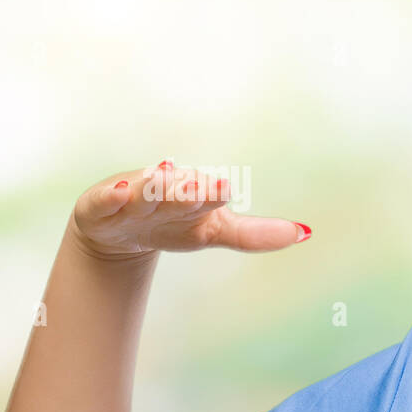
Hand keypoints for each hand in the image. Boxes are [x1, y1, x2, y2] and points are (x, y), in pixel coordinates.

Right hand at [70, 161, 310, 257]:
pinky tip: (120, 191)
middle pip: (182, 191)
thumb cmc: (175, 225)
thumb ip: (257, 235)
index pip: (211, 197)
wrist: (120, 232)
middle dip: (193, 189)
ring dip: (155, 187)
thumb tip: (307, 231)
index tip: (227, 188)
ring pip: (146, 192)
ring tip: (162, 177)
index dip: (216, 193)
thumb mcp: (216, 232)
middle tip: (208, 186)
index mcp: (198, 202)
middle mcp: (168, 194)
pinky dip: (113, 197)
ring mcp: (136, 199)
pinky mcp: (105, 206)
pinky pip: (106, 200)